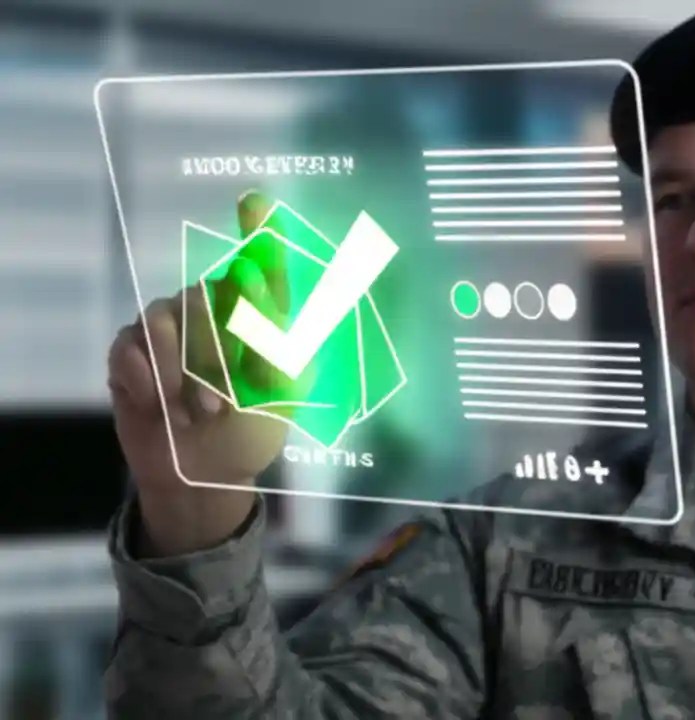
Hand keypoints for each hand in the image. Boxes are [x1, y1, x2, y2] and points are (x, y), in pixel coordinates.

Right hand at [108, 190, 304, 555]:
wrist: (204, 474)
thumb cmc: (252, 432)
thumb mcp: (284, 399)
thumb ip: (283, 352)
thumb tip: (270, 304)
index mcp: (257, 318)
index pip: (260, 264)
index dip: (258, 229)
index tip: (254, 200)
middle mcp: (211, 311)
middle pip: (205, 293)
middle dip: (213, 350)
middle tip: (221, 400)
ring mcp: (167, 326)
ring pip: (164, 316)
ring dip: (180, 371)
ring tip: (193, 411)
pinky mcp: (130, 350)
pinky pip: (130, 345)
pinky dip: (147, 379)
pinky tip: (158, 403)